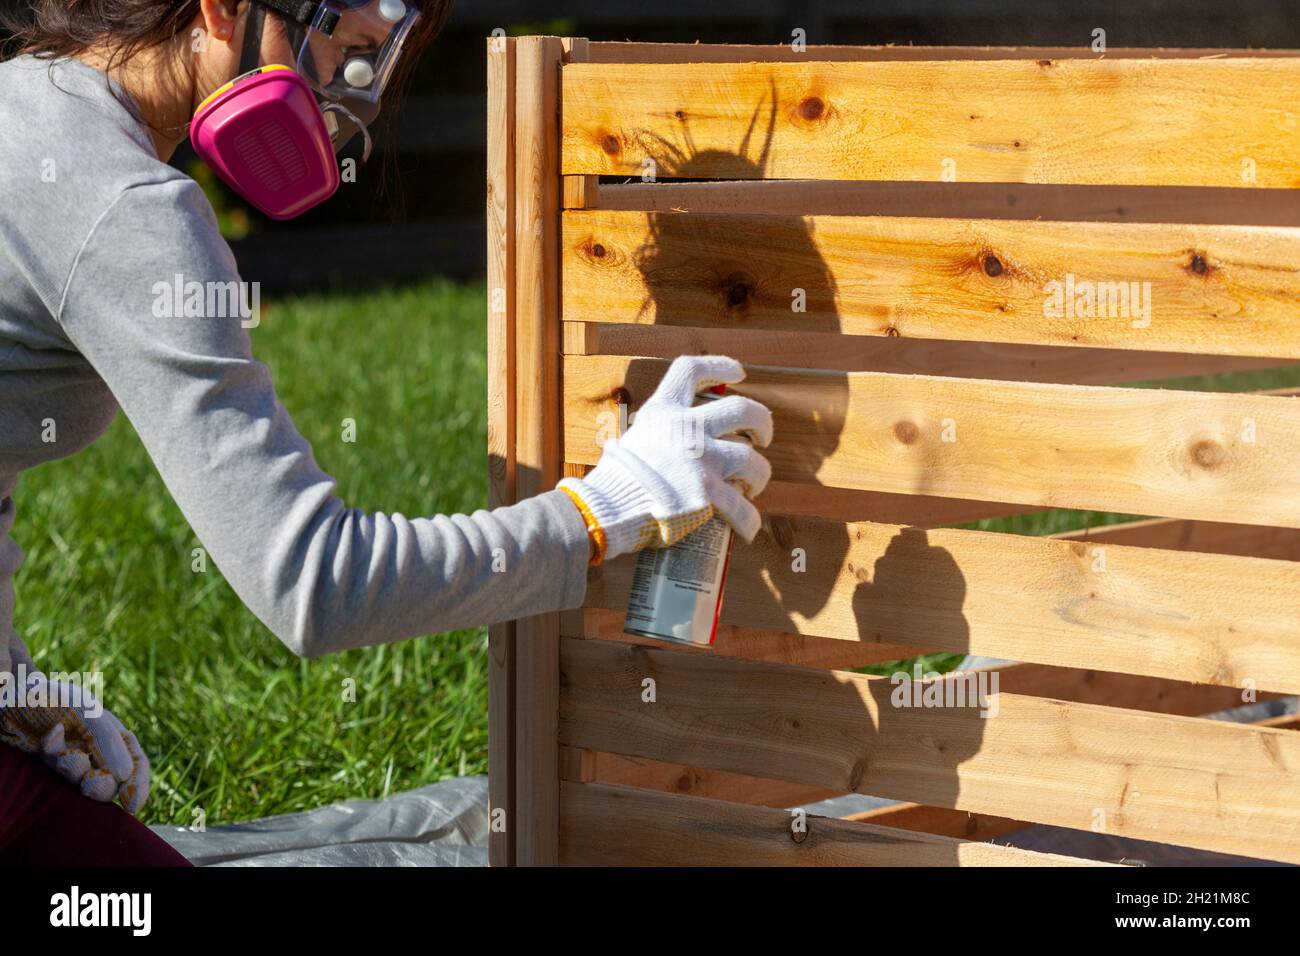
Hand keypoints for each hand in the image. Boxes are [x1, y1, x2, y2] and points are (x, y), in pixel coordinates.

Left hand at [0, 660, 149, 814]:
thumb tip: (125, 776)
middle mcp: (96, 747)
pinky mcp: (47, 762)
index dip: (138, 785)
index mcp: (114, 734)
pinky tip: (50, 736)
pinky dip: (54, 753)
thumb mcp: (89, 714)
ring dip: (74, 770)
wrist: (14, 691)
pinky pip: (54, 771)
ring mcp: (71, 755)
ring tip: (63, 758)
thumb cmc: (57, 696)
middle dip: (101, 786)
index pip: (136, 763)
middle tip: (89, 787)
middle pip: (110, 780)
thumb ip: (108, 742)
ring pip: (81, 779)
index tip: (131, 805)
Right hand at [558, 355, 772, 562]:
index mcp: (663, 411)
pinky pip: (743, 507)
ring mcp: (701, 459)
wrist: (607, 509)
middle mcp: (686, 428)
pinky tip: (747, 527)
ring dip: (759, 474)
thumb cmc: (614, 480)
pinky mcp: (708, 493)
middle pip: (743, 409)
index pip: (691, 370)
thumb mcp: (632, 440)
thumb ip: (654, 435)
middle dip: (762, 422)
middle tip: (762, 437)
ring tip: (753, 485)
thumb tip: (663, 440)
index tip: (739, 372)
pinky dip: (748, 519)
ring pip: (752, 459)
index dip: (719, 365)